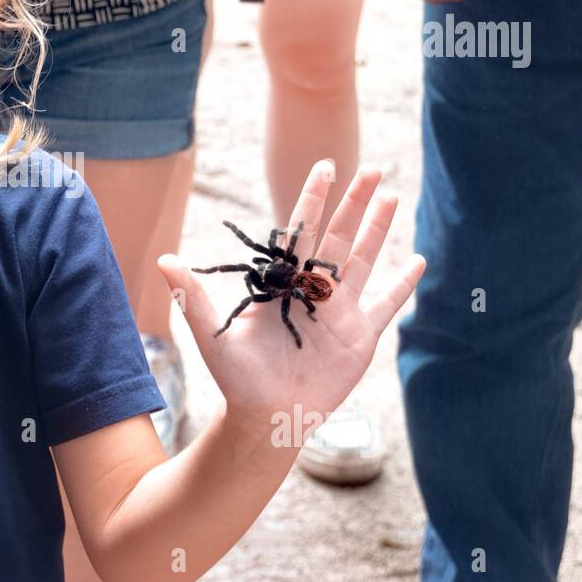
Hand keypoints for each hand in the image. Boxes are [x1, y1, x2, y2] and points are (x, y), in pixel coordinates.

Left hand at [157, 160, 424, 429]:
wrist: (265, 415)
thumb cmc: (235, 376)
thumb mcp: (211, 331)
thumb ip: (191, 294)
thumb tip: (163, 259)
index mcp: (283, 282)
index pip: (301, 231)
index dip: (314, 199)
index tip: (325, 166)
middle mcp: (314, 289)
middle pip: (338, 235)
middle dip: (355, 201)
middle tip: (372, 169)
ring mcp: (340, 311)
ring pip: (364, 259)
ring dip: (379, 228)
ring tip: (393, 196)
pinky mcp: (360, 336)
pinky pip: (387, 304)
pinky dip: (403, 284)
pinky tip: (418, 260)